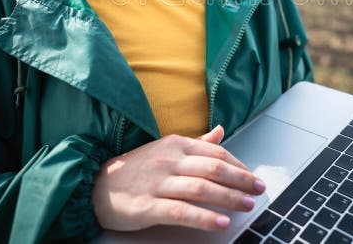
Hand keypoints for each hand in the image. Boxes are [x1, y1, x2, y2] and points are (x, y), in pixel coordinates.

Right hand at [91, 125, 265, 231]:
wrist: (94, 185)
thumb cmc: (134, 169)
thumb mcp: (165, 149)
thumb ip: (195, 143)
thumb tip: (221, 131)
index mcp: (175, 144)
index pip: (216, 151)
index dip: (239, 164)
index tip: (253, 177)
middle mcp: (169, 160)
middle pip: (214, 167)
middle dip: (241, 180)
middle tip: (259, 190)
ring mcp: (158, 183)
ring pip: (202, 188)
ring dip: (229, 198)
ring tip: (247, 206)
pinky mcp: (147, 206)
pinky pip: (181, 211)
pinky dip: (204, 217)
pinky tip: (221, 223)